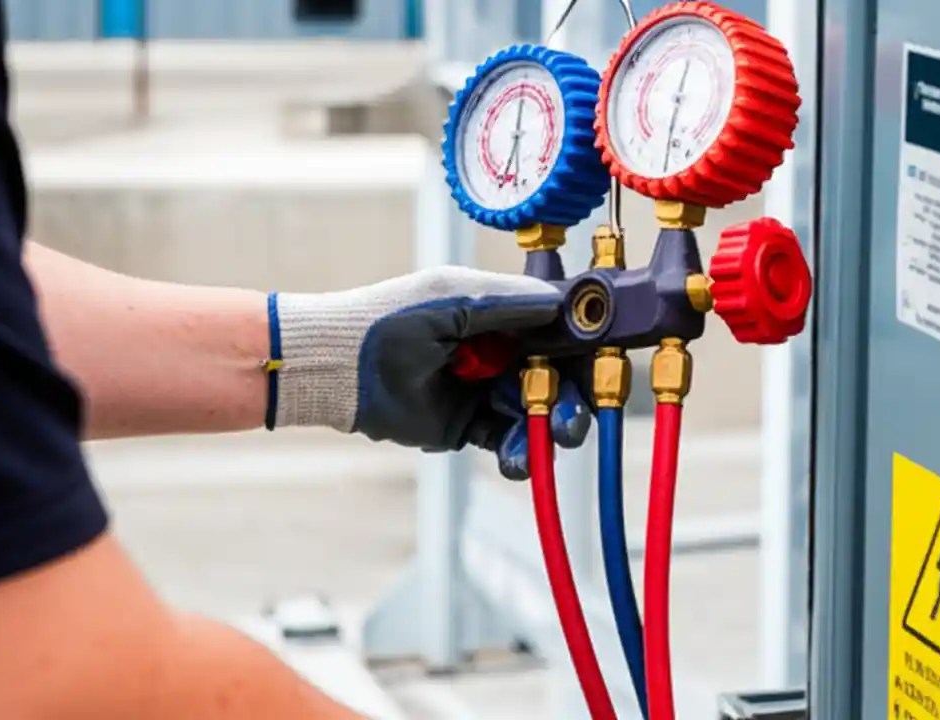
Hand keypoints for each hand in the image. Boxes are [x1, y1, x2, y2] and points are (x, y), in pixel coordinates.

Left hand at [269, 266, 590, 478]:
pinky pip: (507, 443)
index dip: (580, 348)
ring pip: (537, 413)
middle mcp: (498, 352)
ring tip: (551, 439)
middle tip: (575, 416)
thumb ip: (507, 302)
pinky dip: (520, 452)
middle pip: (556, 378)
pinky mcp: (466, 426)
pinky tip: (519, 459)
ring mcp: (484, 390)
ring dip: (550, 428)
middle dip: (571, 398)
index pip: (556, 332)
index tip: (600, 362)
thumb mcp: (451, 298)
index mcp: (499, 315)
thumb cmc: (389, 319)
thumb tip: (560, 302)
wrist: (339, 367)